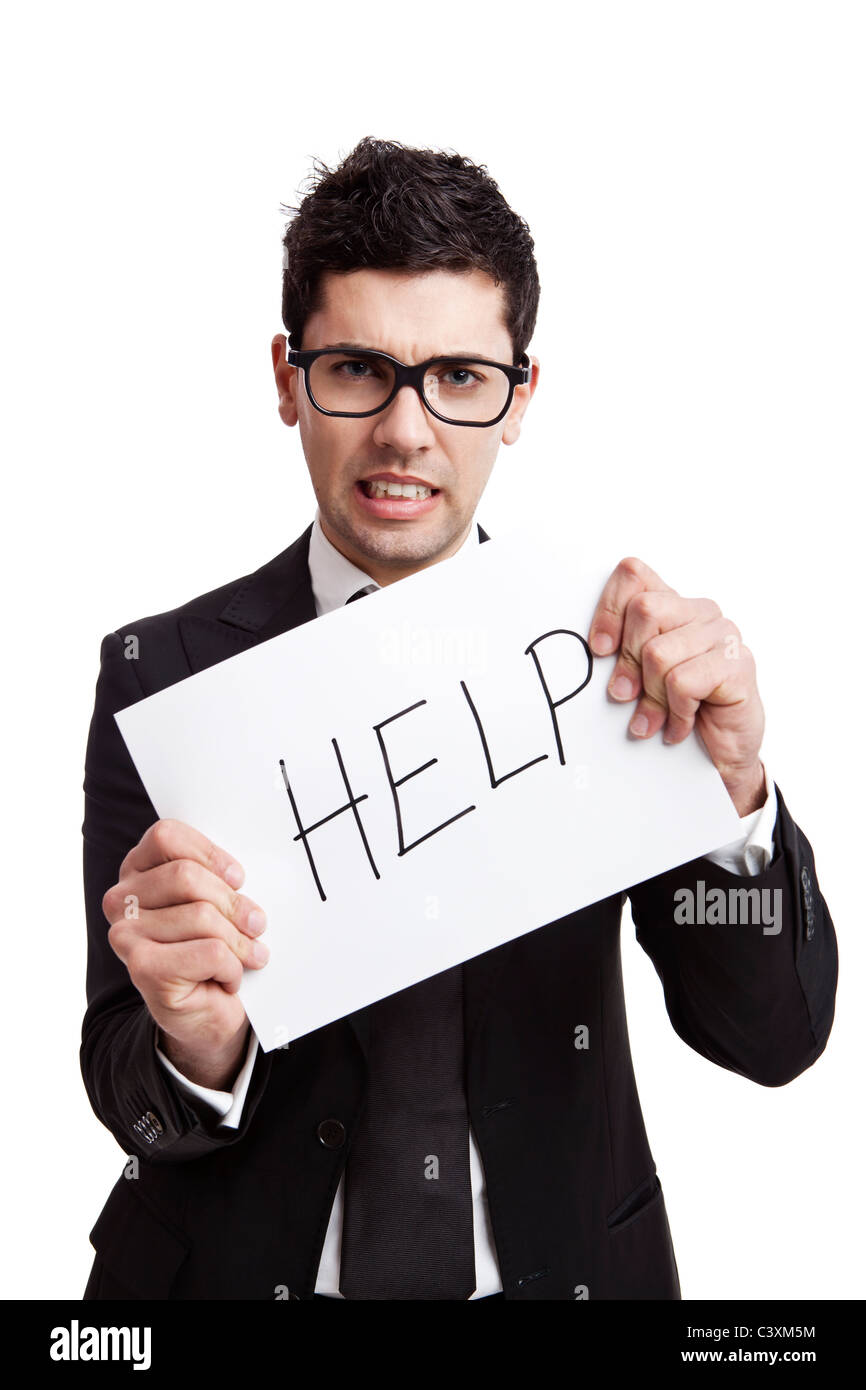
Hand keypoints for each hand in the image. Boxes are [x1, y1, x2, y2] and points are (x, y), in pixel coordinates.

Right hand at [103, 819, 268, 1087]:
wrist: (207, 1013)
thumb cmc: (213, 949)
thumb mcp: (217, 902)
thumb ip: (218, 877)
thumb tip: (240, 874)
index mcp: (136, 871)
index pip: (166, 836)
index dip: (209, 854)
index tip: (237, 878)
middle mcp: (121, 901)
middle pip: (187, 876)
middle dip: (233, 903)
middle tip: (255, 924)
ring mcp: (126, 936)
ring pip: (203, 916)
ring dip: (239, 941)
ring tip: (248, 955)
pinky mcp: (143, 969)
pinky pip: (210, 951)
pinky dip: (233, 967)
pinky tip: (229, 979)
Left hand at [588, 557, 766, 816]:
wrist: (722, 755)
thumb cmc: (679, 710)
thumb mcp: (640, 676)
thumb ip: (623, 652)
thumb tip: (598, 648)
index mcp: (674, 605)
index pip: (633, 574)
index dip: (610, 609)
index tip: (601, 649)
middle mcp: (701, 612)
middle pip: (644, 610)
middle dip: (628, 662)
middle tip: (627, 696)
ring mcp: (724, 635)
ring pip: (659, 652)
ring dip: (651, 697)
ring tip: (655, 719)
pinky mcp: (738, 664)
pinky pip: (682, 682)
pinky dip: (675, 712)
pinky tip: (679, 725)